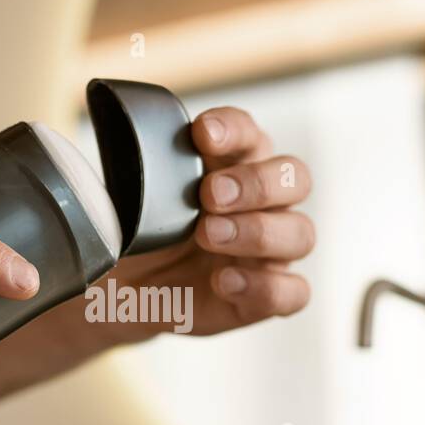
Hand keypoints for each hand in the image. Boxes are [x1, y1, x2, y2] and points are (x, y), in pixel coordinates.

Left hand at [104, 106, 313, 337]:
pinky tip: (224, 282)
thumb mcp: (133, 202)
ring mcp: (271, 251)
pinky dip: (264, 287)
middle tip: (211, 194)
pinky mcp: (268, 295)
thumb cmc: (141, 235)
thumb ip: (145, 175)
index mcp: (234, 164)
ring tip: (208, 236)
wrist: (126, 291)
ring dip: (257, 232)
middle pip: (296, 178)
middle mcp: (264, 204)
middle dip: (256, 183)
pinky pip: (294, 293)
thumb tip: (124, 146)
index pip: (250, 134)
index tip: (203, 134)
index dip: (233, 130)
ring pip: (300, 233)